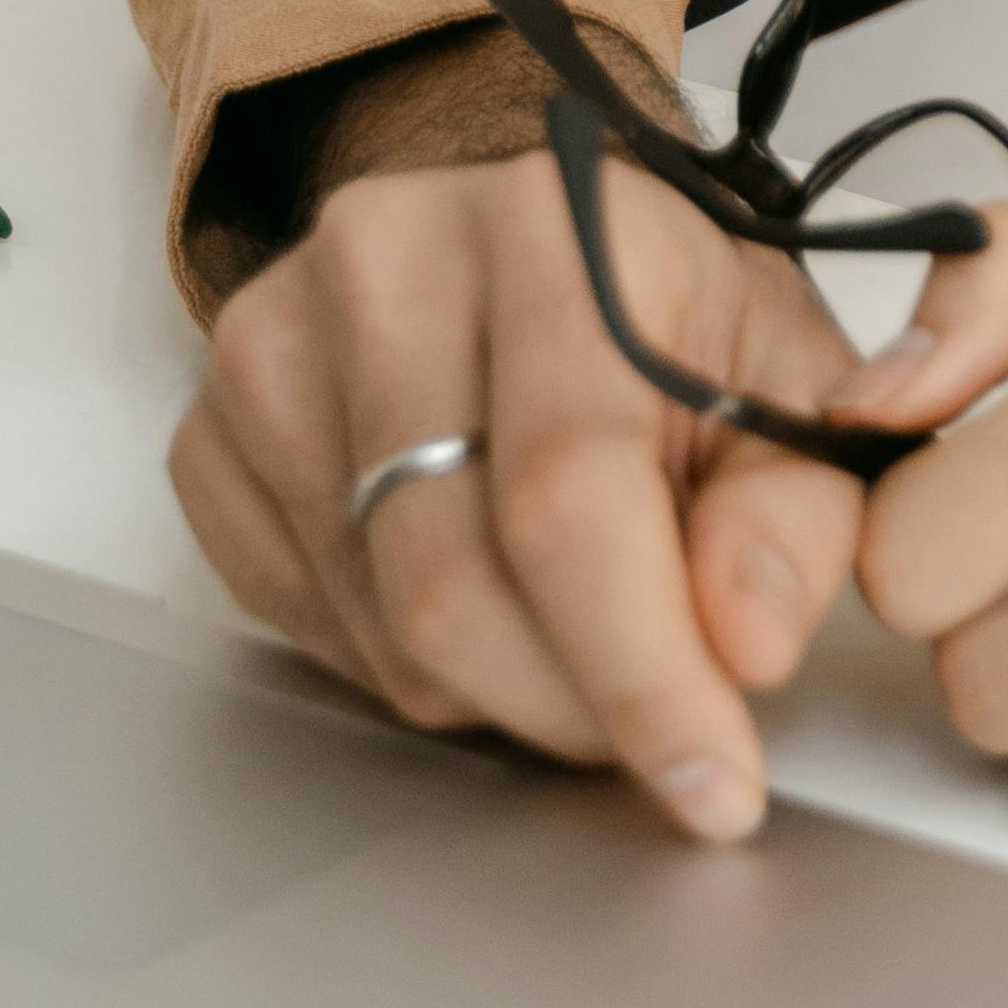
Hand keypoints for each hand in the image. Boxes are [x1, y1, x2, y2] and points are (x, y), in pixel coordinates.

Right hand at [170, 61, 865, 842]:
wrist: (525, 247)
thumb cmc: (663, 312)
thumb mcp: (783, 378)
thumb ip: (795, 513)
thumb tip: (745, 642)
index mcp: (553, 222)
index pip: (570, 491)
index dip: (646, 668)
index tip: (715, 784)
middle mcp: (387, 260)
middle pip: (457, 586)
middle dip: (578, 703)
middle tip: (656, 719)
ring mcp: (273, 346)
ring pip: (386, 633)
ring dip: (501, 691)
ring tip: (578, 626)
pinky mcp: (212, 433)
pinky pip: (306, 632)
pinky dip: (407, 664)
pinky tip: (476, 594)